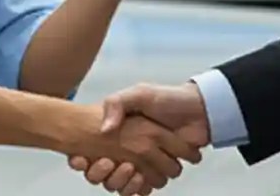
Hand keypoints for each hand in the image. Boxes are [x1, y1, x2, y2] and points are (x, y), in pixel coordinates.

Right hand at [68, 83, 211, 193]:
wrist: (198, 110)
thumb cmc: (168, 99)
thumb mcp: (139, 94)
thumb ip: (117, 105)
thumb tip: (104, 130)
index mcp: (120, 133)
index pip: (90, 153)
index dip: (82, 161)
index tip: (80, 160)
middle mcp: (128, 150)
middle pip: (103, 174)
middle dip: (102, 172)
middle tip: (107, 162)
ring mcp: (143, 163)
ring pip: (120, 184)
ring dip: (120, 181)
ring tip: (127, 168)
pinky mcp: (158, 173)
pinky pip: (141, 189)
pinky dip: (138, 188)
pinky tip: (139, 177)